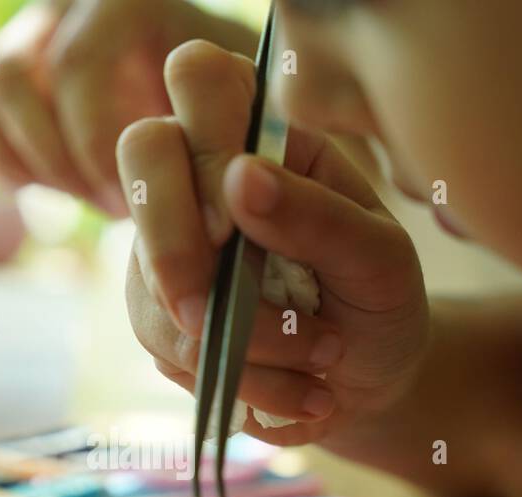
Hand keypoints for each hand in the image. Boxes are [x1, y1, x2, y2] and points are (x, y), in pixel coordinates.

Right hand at [0, 0, 256, 215]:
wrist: (203, 133)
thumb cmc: (230, 134)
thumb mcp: (244, 130)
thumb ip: (230, 140)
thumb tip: (220, 185)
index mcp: (132, 3)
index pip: (77, 63)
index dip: (94, 144)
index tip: (132, 202)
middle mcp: (70, 5)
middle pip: (15, 75)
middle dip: (59, 160)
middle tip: (113, 207)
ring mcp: (27, 31)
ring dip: (26, 158)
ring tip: (84, 196)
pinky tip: (48, 184)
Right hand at [118, 40, 429, 446]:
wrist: (370, 381)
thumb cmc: (380, 300)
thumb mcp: (380, 258)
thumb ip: (318, 215)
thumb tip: (238, 177)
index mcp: (264, 137)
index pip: (199, 79)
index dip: (206, 139)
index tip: (239, 218)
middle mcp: (202, 179)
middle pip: (142, 155)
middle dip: (178, 246)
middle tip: (229, 309)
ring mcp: (168, 246)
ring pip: (154, 277)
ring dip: (244, 339)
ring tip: (322, 360)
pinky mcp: (160, 315)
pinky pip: (168, 345)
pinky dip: (242, 380)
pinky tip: (298, 391)